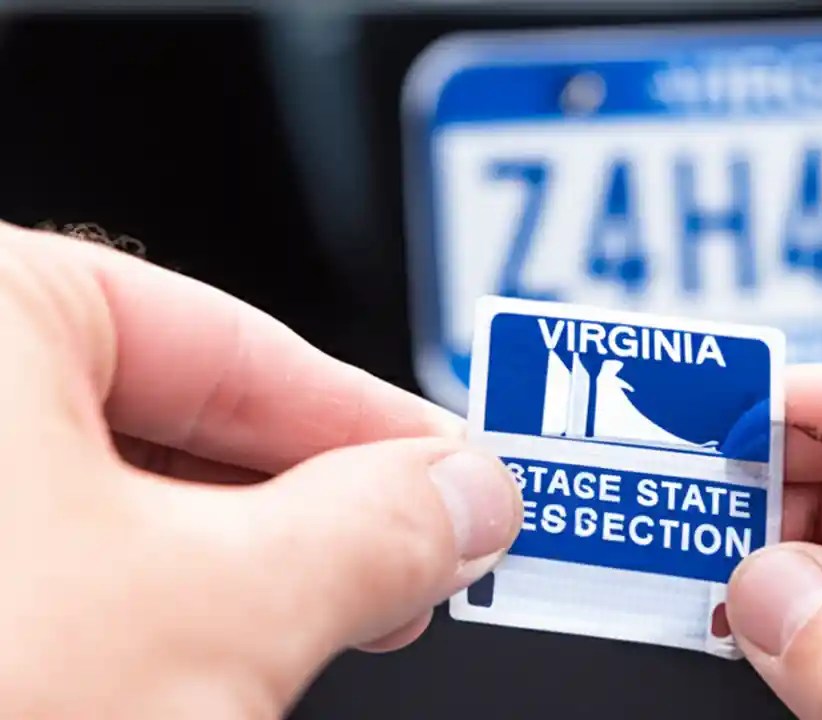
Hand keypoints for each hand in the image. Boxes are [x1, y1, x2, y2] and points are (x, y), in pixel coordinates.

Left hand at [0, 222, 520, 717]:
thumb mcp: (218, 608)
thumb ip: (374, 526)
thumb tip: (459, 497)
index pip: (232, 339)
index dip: (374, 421)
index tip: (454, 475)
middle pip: (172, 414)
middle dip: (307, 506)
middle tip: (410, 557)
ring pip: (106, 494)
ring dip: (232, 565)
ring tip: (319, 624)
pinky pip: (41, 554)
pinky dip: (136, 600)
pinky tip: (196, 656)